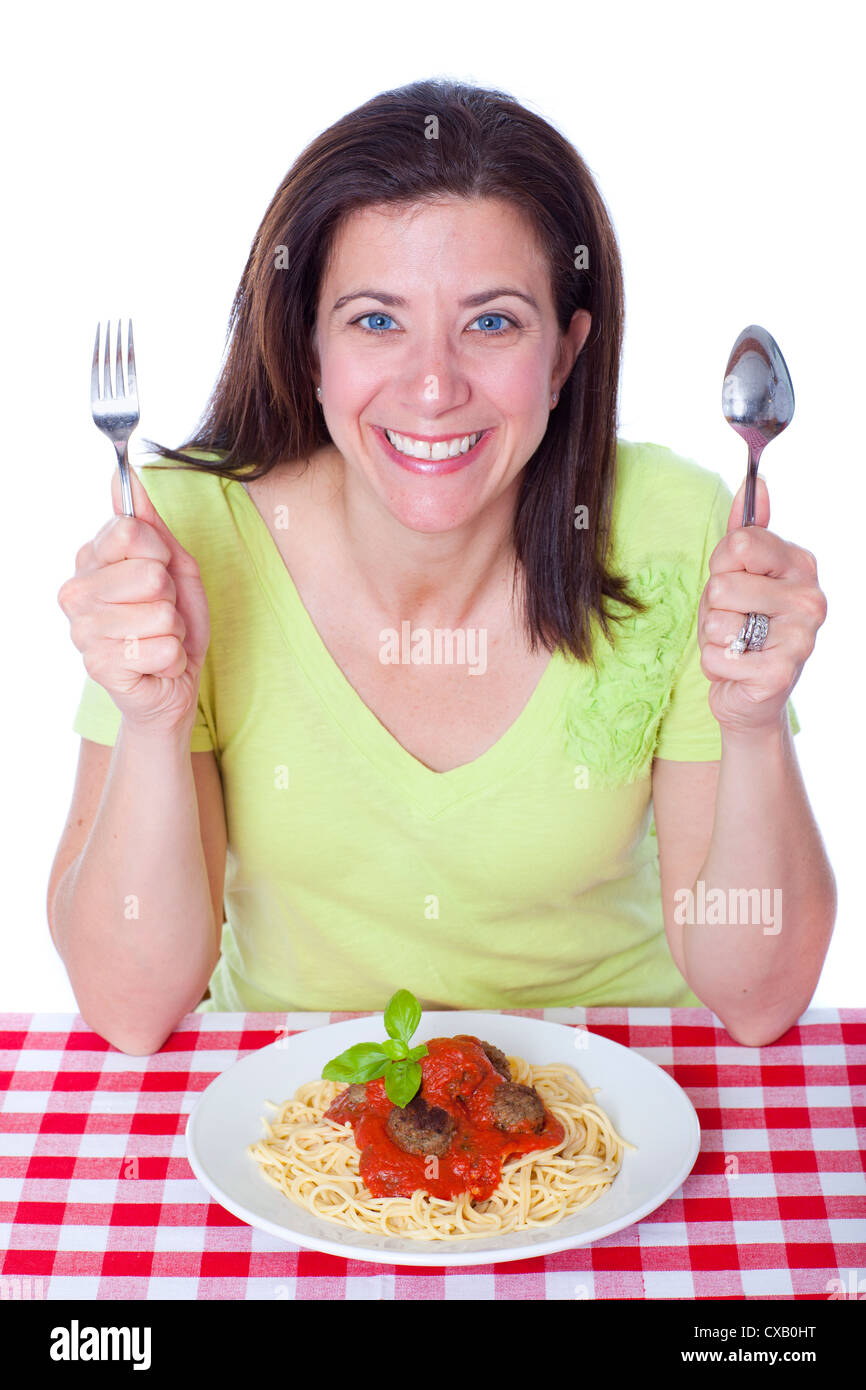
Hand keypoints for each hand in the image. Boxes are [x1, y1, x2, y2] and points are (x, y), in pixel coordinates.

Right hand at [57, 465, 210, 737]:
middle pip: (149, 573)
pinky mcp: (99, 667)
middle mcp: (76, 592)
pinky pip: (162, 649)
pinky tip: (156, 663)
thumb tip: (127, 472)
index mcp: (90, 559)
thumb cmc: (172, 622)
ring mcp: (83, 632)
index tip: (159, 573)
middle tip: (161, 614)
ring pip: (160, 614)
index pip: (130, 530)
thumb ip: (151, 523)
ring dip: (173, 630)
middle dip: (170, 597)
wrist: (171, 683)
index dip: (160, 553)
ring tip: (158, 638)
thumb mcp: (173, 564)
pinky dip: (173, 658)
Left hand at [697, 476, 826, 734]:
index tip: (737, 583)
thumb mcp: (739, 573)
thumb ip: (745, 531)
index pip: (740, 543)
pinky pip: (715, 656)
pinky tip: (736, 669)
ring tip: (734, 646)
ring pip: (716, 620)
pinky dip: (714, 665)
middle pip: (723, 583)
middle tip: (734, 622)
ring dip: (712, 638)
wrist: (749, 693)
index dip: (723, 565)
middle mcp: (811, 599)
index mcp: (802, 566)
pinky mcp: (779, 673)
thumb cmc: (741, 626)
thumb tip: (755, 483)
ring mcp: (800, 639)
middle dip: (714, 606)